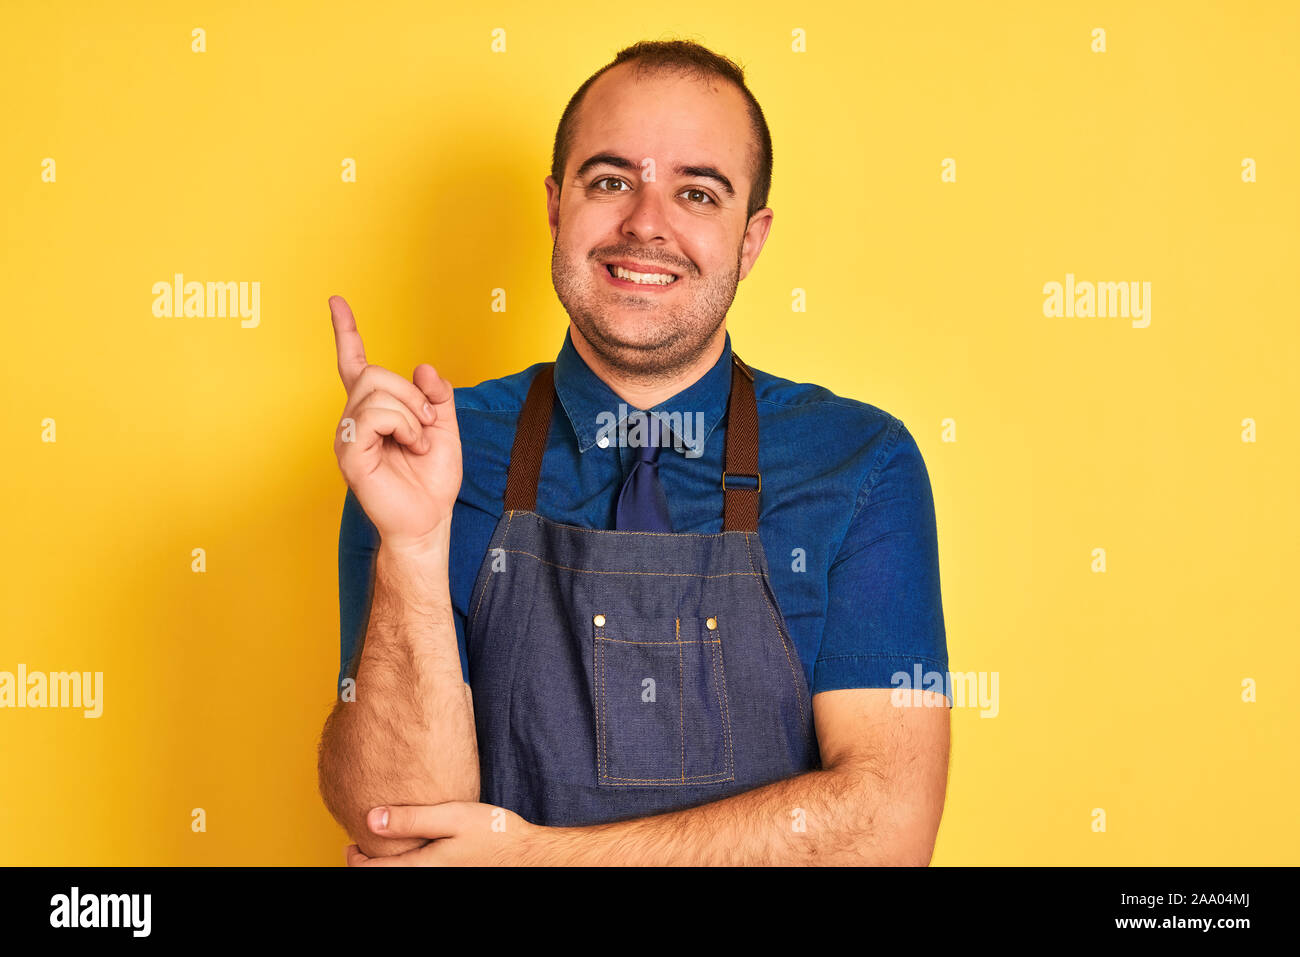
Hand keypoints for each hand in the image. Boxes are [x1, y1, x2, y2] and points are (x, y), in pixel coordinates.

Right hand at [329, 295, 461, 552]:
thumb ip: (436, 395)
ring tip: (417, 443)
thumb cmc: (431, 478)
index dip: (346, 331)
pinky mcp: (348, 453)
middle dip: (411, 395)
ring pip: (376, 391)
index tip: (336, 301)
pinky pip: (374, 416)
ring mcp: (347, 435)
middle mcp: (354, 418)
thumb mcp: (445, 428)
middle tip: (426, 425)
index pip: (354, 363)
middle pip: (375, 373)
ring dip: (411, 414)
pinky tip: (409, 447)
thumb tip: (422, 368)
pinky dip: (403, 426)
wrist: (429, 518)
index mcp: (373, 410)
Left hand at [344, 803, 546, 865]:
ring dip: (386, 864)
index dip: (354, 858)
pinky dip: (404, 864)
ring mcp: (438, 878)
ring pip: (400, 876)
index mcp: (421, 868)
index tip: (352, 841)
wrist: (523, 853)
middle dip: (367, 863)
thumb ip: (411, 819)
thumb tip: (371, 819)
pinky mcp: (448, 874)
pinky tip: (411, 847)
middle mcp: (427, 878)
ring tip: (384, 843)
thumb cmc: (492, 832)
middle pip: (384, 877)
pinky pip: (416, 873)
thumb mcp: (451, 816)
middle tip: (362, 843)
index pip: (372, 873)